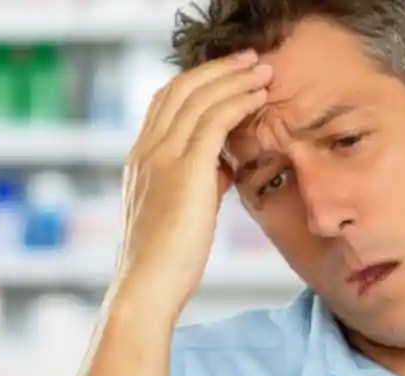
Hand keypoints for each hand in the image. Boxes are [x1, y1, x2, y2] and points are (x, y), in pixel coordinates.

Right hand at [115, 50, 272, 310]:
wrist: (147, 286)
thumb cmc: (167, 262)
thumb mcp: (181, 212)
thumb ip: (198, 184)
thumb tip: (222, 170)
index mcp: (140, 159)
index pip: (165, 102)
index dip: (197, 83)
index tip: (228, 76)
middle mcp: (146, 151)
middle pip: (181, 89)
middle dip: (218, 70)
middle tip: (251, 60)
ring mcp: (161, 157)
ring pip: (199, 98)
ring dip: (235, 79)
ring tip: (264, 71)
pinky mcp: (184, 170)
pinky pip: (214, 120)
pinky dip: (238, 102)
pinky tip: (259, 98)